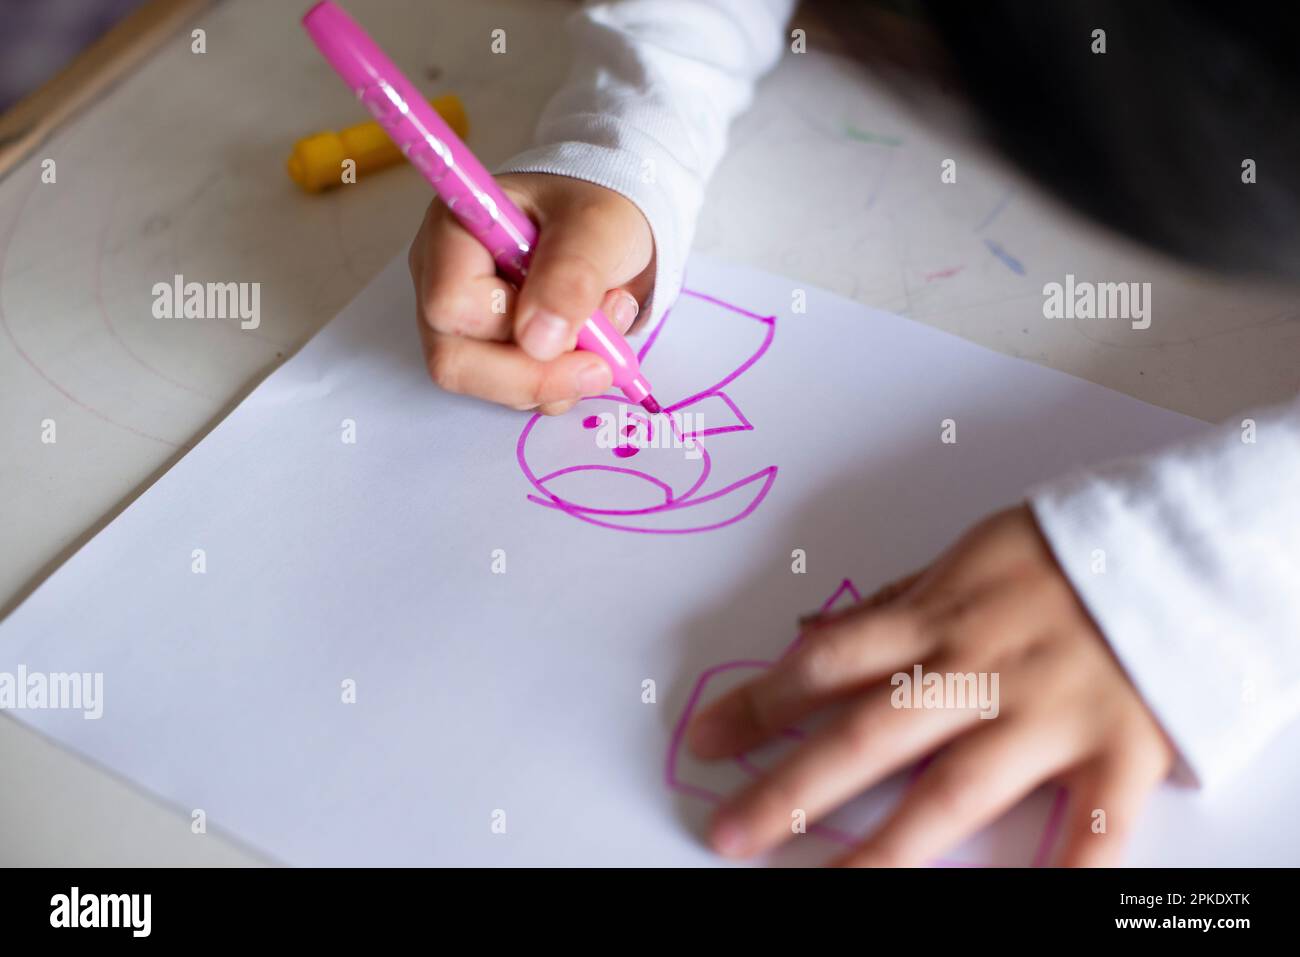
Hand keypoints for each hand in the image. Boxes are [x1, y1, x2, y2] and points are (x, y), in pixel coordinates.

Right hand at [408, 172, 654, 414]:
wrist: (611, 229)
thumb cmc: (594, 213)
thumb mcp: (598, 227)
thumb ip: (572, 275)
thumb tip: (538, 342)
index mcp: (455, 231)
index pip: (452, 306)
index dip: (512, 330)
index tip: (582, 329)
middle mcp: (441, 280)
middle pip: (456, 362)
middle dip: (537, 375)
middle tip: (601, 365)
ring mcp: (460, 324)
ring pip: (488, 387)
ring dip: (556, 380)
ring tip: (605, 334)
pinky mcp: (489, 353)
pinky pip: (515, 393)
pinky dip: (560, 384)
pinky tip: (591, 347)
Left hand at [687, 505, 1174, 865]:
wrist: (1180, 547)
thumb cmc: (1060, 555)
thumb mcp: (964, 557)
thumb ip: (890, 604)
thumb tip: (810, 633)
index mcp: (938, 616)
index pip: (827, 665)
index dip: (759, 704)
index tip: (705, 739)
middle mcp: (980, 669)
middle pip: (868, 735)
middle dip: (792, 789)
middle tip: (731, 830)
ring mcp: (1048, 713)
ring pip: (954, 793)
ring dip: (885, 852)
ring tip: (826, 894)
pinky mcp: (1119, 750)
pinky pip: (1089, 829)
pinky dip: (1059, 877)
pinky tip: (1017, 913)